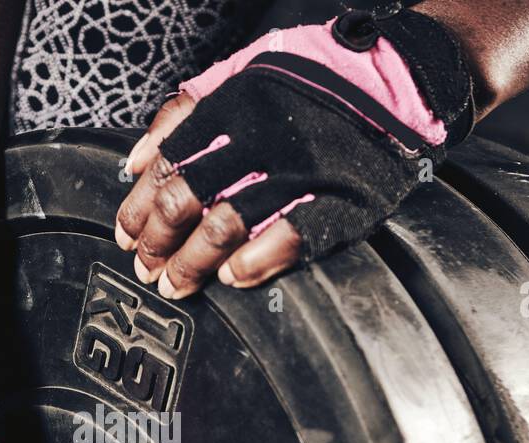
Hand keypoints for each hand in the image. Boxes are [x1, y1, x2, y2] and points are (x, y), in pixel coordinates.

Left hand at [115, 7, 474, 298]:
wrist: (400, 81)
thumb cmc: (315, 77)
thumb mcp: (242, 71)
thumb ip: (185, 112)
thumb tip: (137, 160)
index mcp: (234, 104)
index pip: (168, 165)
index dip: (139, 208)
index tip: (128, 235)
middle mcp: (262, 138)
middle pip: (188, 201)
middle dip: (158, 243)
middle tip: (147, 268)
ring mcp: (302, 174)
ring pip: (227, 227)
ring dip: (193, 264)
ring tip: (177, 284)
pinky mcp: (340, 203)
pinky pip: (289, 242)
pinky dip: (254, 265)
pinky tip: (232, 277)